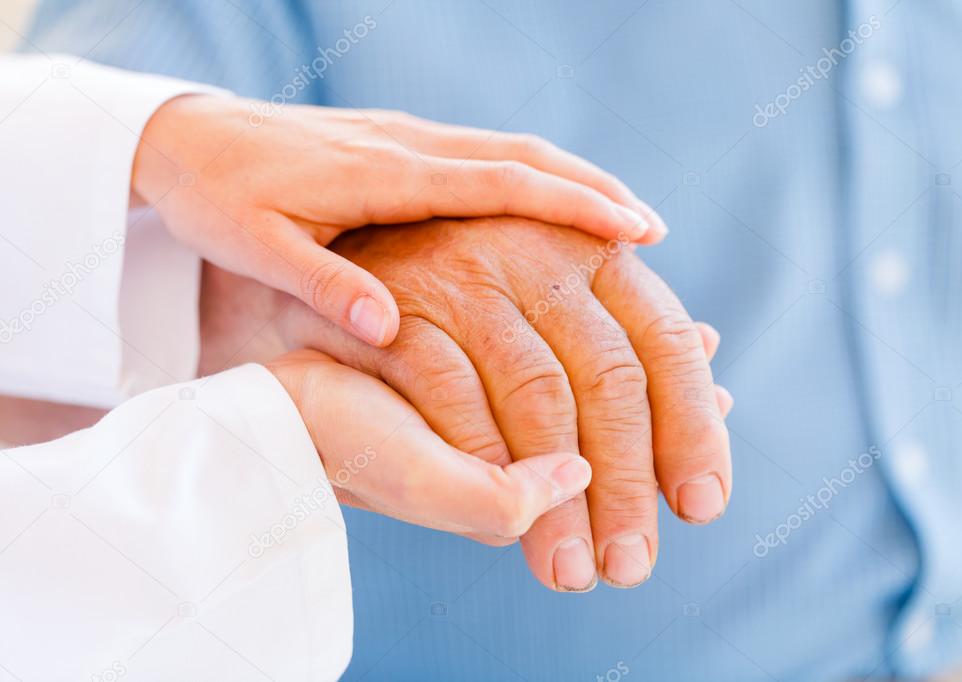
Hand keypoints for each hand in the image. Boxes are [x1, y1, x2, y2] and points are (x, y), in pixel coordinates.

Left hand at [132, 95, 666, 345]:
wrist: (184, 136)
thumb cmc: (217, 195)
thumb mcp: (256, 248)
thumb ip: (324, 286)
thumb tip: (390, 328)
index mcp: (384, 174)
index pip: (499, 183)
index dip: (571, 206)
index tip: (633, 228)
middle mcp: (407, 146)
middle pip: (523, 157)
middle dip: (592, 190)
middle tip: (651, 229)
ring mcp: (405, 140)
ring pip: (508, 151)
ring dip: (568, 182)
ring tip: (620, 220)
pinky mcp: (396, 145)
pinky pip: (481, 156)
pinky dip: (529, 179)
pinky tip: (546, 206)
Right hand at [277, 217, 731, 590]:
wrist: (351, 292)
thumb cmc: (468, 321)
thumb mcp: (560, 324)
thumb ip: (636, 358)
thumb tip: (727, 397)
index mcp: (593, 255)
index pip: (665, 345)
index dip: (692, 430)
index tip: (700, 509)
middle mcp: (538, 255)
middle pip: (609, 377)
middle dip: (626, 484)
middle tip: (629, 565)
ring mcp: (470, 275)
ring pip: (540, 395)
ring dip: (558, 500)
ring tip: (569, 571)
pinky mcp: (406, 304)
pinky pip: (456, 393)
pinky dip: (484, 458)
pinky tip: (503, 523)